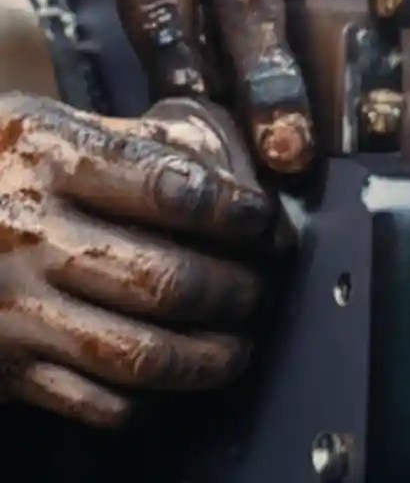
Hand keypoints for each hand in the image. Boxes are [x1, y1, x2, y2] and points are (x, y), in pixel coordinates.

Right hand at [0, 94, 272, 427]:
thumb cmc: (7, 169)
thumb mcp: (58, 128)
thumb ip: (150, 138)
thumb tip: (245, 172)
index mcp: (51, 157)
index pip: (169, 188)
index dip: (234, 211)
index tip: (262, 222)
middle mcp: (27, 231)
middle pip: (164, 281)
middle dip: (235, 291)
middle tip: (260, 288)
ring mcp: (12, 306)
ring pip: (139, 352)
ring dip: (209, 356)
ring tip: (237, 344)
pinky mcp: (5, 366)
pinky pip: (97, 401)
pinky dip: (149, 398)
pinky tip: (171, 376)